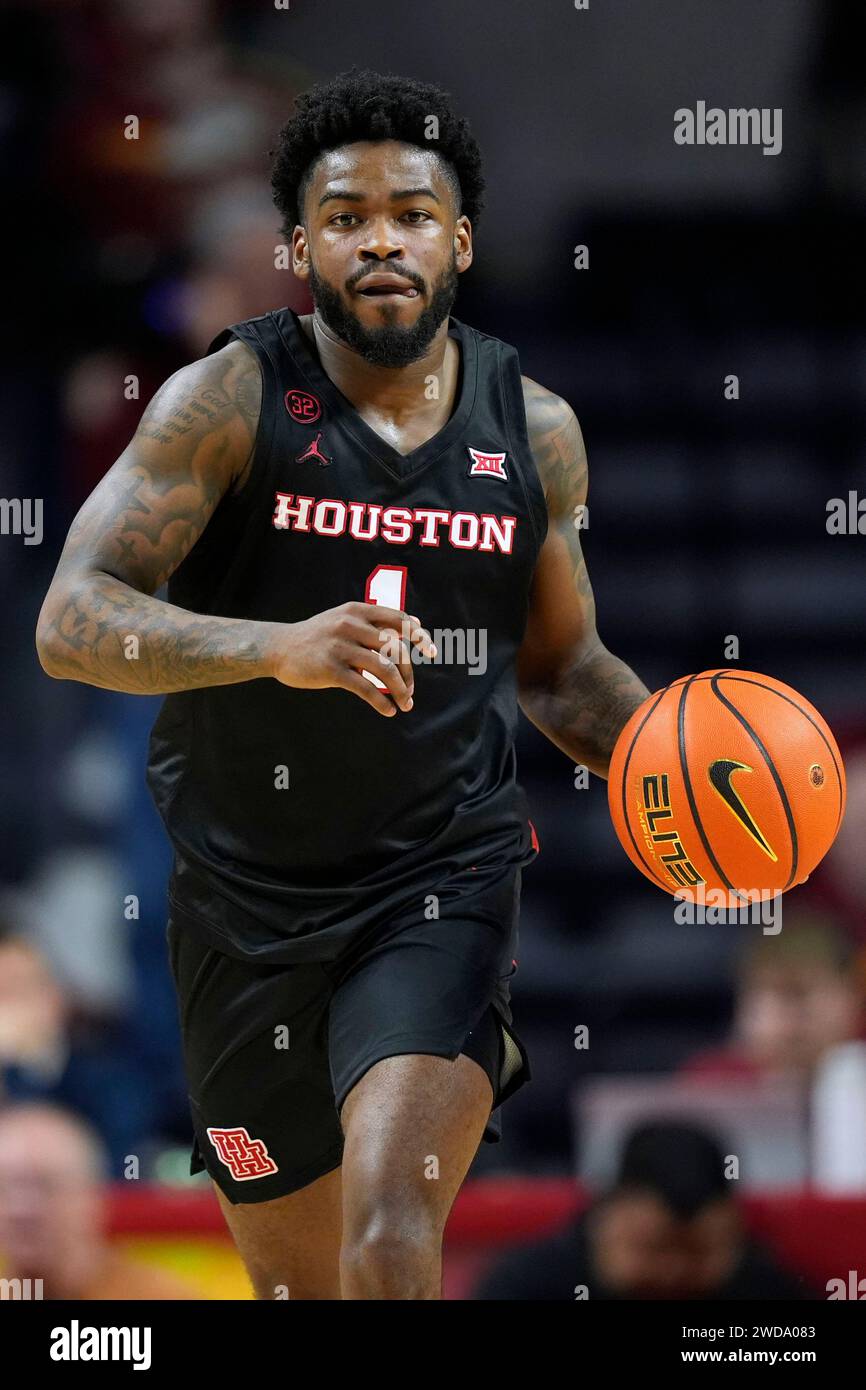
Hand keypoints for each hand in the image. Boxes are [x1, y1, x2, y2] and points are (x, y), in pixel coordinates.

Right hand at [266, 603, 436, 715]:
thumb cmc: (317, 636)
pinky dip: (381, 702)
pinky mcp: (331, 669)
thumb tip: (414, 622)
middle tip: (411, 691)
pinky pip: (365, 688)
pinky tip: (388, 710)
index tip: (431, 651)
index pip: (399, 620)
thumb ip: (375, 621)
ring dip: (401, 690)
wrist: (278, 648)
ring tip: (406, 704)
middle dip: (409, 673)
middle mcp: (350, 625)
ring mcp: (340, 646)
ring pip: (385, 669)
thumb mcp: (344, 618)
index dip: (419, 636)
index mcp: (357, 611)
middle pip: (396, 649)